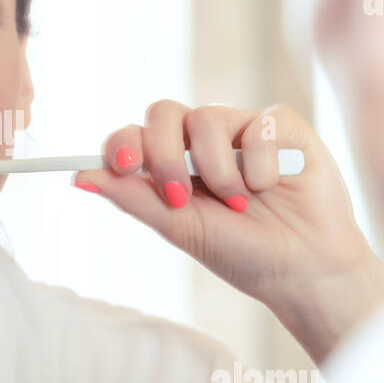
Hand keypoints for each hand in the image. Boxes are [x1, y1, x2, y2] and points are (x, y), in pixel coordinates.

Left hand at [72, 101, 383, 364]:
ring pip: (206, 117)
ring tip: (239, 202)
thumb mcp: (182, 229)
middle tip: (180, 196)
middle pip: (163, 112)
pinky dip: (259, 163)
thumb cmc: (243, 254)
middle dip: (164, 154)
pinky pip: (256, 123)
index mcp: (173, 164)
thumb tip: (79, 178)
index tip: (124, 165)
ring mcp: (242, 129)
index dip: (122, 143)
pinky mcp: (282, 125)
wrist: (305, 271)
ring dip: (217, 170)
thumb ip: (134, 199)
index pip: (135, 134)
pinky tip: (274, 185)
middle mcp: (204, 141)